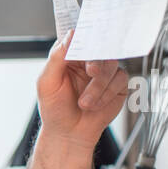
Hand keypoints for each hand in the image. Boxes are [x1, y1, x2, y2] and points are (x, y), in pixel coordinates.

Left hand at [36, 29, 128, 148]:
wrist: (69, 133)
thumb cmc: (55, 109)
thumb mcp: (47, 82)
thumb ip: (57, 58)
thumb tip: (70, 35)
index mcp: (70, 56)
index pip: (81, 38)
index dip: (87, 37)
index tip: (89, 43)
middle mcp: (88, 61)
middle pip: (100, 48)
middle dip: (97, 61)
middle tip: (91, 72)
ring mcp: (104, 72)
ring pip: (111, 65)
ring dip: (98, 86)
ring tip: (84, 103)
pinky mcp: (117, 84)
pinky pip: (120, 80)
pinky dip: (107, 94)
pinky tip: (96, 105)